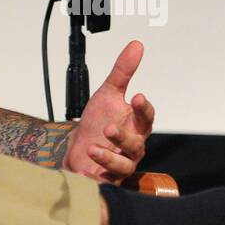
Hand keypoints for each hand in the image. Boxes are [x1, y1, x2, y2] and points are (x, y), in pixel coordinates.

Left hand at [62, 40, 154, 181]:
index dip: (144, 108)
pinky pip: (107, 179)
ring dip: (110, 156)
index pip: (146, 116)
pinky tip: (87, 166)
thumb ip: (123, 71)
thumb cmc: (97, 122)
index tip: (136, 97)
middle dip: (124, 136)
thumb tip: (136, 45)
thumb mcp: (108, 93)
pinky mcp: (108, 178)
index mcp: (135, 124)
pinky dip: (97, 173)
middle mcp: (132, 146)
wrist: (77, 149)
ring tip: (93, 147)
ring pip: (124, 164)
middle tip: (109, 127)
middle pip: (137, 144)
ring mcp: (121, 164)